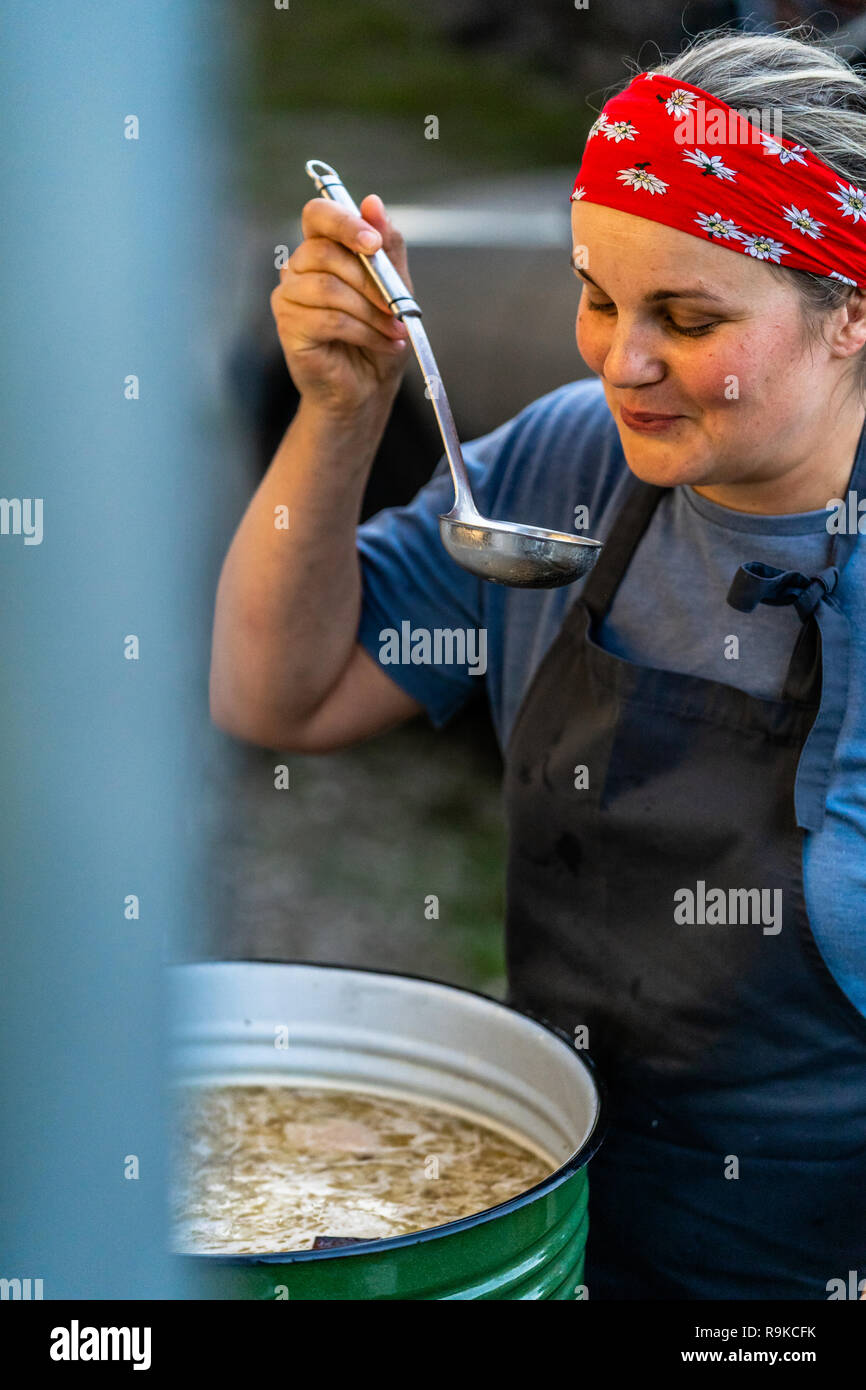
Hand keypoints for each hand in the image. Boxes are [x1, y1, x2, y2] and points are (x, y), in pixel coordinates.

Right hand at [271, 192, 413, 417]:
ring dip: (371, 311)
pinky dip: (365, 332)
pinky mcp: (289, 327)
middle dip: (370, 279)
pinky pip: (330, 319)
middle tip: (398, 305)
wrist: (367, 387)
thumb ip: (387, 247)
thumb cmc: (377, 336)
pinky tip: (383, 343)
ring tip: (395, 330)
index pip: (318, 215)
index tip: (373, 244)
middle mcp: (298, 269)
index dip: (343, 222)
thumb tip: (373, 203)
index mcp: (322, 249)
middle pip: (323, 251)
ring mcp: (288, 297)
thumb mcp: (395, 287)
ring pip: (328, 288)